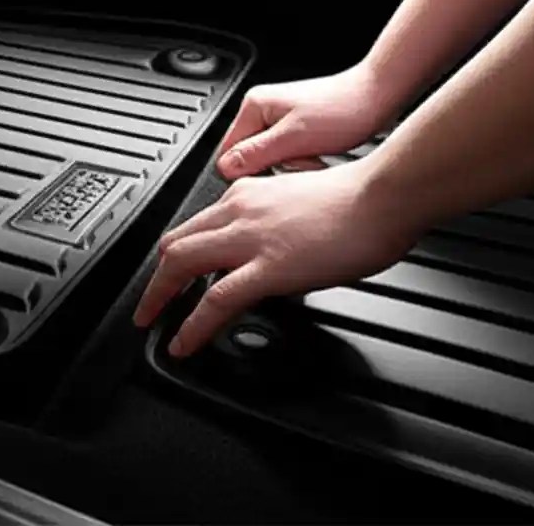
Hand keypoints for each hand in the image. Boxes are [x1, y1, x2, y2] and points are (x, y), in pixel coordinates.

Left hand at [132, 160, 425, 357]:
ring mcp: (249, 239)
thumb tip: (275, 248)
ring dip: (159, 298)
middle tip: (148, 303)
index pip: (196, 224)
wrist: (385, 195)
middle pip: (176, 244)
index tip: (172, 273)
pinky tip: (184, 341)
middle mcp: (238, 210)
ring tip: (151, 323)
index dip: (177, 253)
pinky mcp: (267, 267)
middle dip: (155, 277)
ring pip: (181, 265)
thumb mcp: (301, 200)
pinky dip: (192, 325)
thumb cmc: (360, 199)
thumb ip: (277, 222)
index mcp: (247, 193)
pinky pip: (215, 300)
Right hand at [217, 66, 396, 179]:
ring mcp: (279, 116)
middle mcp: (262, 108)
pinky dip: (303, 159)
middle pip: (250, 156)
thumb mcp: (293, 138)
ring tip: (315, 156)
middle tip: (303, 160)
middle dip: (276, 166)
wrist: (378, 96)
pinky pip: (287, 153)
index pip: (228, 152)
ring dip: (292, 165)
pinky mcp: (296, 125)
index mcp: (253, 106)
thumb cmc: (344, 110)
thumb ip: (255, 153)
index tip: (276, 171)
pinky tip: (319, 154)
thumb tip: (225, 167)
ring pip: (270, 157)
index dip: (250, 169)